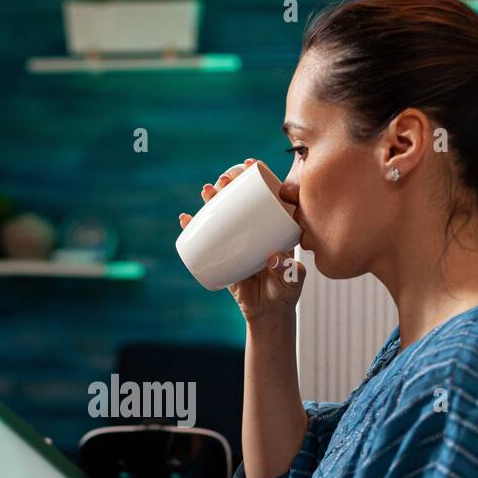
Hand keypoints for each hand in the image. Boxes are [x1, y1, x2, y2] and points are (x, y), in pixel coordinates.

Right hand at [179, 157, 306, 323]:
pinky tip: (185, 219)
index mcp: (273, 227)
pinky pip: (206, 240)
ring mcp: (236, 241)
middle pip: (240, 200)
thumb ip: (287, 271)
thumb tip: (271, 258)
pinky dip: (194, 229)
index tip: (250, 165)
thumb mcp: (292, 280)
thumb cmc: (285, 293)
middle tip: (225, 178)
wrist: (268, 312)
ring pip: (223, 215)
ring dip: (212, 200)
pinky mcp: (222, 256)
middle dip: (230, 184)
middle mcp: (254, 229)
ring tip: (206, 190)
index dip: (258, 178)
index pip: (266, 195)